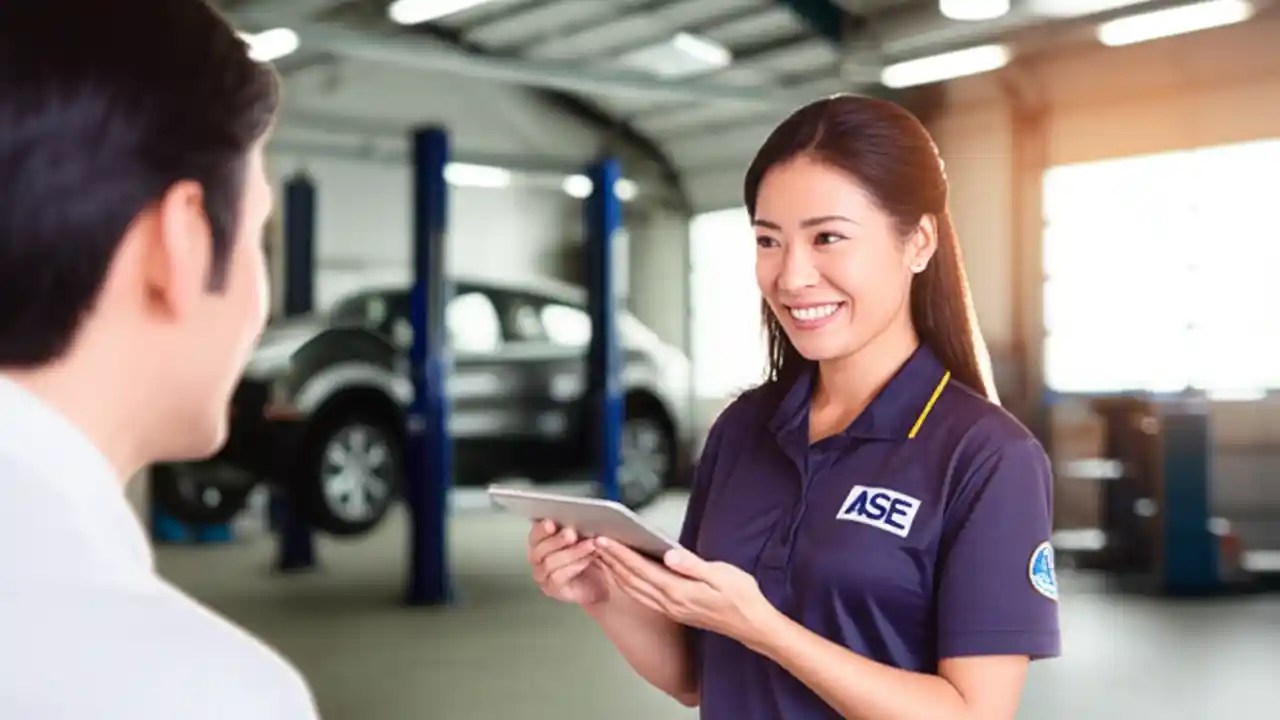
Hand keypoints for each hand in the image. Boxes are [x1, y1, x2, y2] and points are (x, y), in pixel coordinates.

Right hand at [527, 520, 609, 605]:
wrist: (602, 583)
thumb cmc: (591, 557)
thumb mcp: (585, 537)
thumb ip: (575, 527)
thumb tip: (574, 517)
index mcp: (542, 542)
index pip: (535, 533)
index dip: (541, 528)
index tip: (551, 523)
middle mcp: (538, 559)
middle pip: (538, 548)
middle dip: (557, 539)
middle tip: (572, 534)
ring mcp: (543, 576)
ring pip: (549, 563)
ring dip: (571, 552)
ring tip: (589, 545)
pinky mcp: (552, 589)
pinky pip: (557, 577)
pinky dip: (574, 566)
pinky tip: (587, 559)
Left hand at [595, 537, 778, 650]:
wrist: (752, 625)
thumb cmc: (741, 598)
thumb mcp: (722, 576)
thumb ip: (693, 566)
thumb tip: (670, 555)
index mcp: (679, 591)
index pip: (641, 569)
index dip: (620, 554)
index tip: (605, 540)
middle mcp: (670, 603)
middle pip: (631, 580)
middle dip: (611, 561)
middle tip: (595, 543)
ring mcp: (671, 609)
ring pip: (634, 590)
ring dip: (616, 573)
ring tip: (603, 557)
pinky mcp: (675, 611)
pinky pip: (643, 596)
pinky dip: (628, 584)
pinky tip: (625, 577)